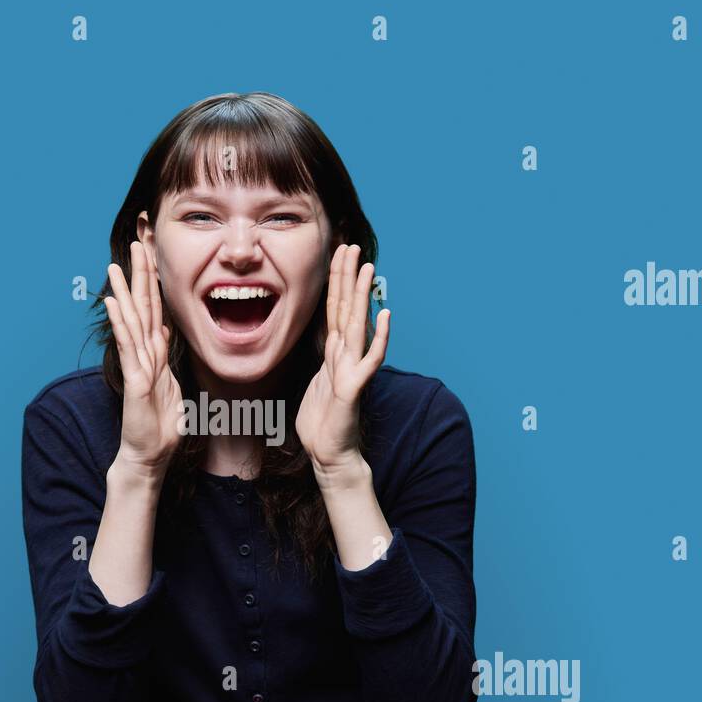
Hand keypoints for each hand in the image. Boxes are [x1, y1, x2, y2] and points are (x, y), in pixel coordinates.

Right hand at [104, 241, 183, 479]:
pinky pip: (129, 346)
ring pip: (131, 321)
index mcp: (156, 353)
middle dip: (140, 274)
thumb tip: (164, 331)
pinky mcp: (135, 380)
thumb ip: (166, 357)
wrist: (149, 456)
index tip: (152, 253)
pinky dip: (122, 323)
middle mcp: (145, 354)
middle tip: (137, 241)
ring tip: (115, 265)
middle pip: (142, 306)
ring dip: (124, 292)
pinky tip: (114, 303)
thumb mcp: (172, 384)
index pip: (156, 309)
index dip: (154, 281)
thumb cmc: (159, 426)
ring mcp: (138, 366)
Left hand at [295, 244, 390, 480]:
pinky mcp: (353, 388)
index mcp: (333, 354)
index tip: (338, 252)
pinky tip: (385, 316)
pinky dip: (378, 338)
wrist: (329, 455)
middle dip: (347, 277)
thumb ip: (324, 360)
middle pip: (345, 309)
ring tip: (369, 268)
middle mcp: (344, 357)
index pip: (334, 310)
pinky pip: (368, 360)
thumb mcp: (317, 382)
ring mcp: (350, 370)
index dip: (336, 281)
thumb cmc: (323, 422)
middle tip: (352, 246)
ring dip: (362, 296)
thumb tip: (327, 341)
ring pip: (356, 326)